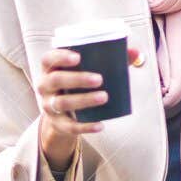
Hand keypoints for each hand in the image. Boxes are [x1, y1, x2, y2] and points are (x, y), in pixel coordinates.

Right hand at [35, 46, 136, 172]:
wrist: (64, 115)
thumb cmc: (79, 85)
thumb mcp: (87, 71)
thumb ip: (111, 60)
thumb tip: (136, 53)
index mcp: (51, 69)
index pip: (48, 59)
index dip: (60, 57)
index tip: (78, 57)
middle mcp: (45, 87)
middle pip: (55, 80)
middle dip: (77, 79)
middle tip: (99, 79)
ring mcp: (49, 106)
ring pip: (62, 103)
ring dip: (83, 100)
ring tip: (104, 97)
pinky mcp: (58, 124)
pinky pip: (70, 127)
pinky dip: (85, 127)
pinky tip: (100, 125)